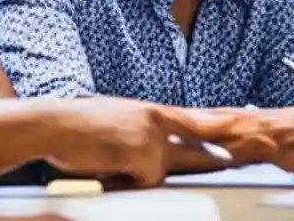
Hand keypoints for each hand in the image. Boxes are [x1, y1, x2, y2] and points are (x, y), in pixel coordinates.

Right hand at [40, 97, 254, 187]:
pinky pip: (144, 180)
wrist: (55, 125)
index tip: (238, 126)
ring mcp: (151, 136)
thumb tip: (154, 154)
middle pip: (196, 143)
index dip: (216, 126)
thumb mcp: (118, 120)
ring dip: (138, 174)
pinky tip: (107, 168)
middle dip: (215, 156)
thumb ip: (142, 132)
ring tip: (110, 159)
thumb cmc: (79, 127)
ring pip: (162, 170)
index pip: (193, 120)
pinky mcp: (143, 154)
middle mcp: (156, 120)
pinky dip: (126, 182)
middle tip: (231, 161)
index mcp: (151, 111)